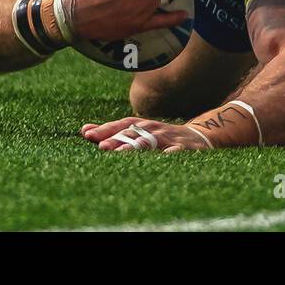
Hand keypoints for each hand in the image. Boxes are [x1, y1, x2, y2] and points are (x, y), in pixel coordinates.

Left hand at [81, 117, 211, 151]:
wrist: (199, 138)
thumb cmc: (161, 137)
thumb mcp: (137, 132)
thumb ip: (112, 132)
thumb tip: (85, 130)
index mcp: (141, 126)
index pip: (120, 125)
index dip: (105, 129)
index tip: (88, 134)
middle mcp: (153, 129)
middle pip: (132, 134)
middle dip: (117, 140)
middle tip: (102, 147)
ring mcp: (169, 139)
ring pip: (150, 142)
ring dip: (136, 147)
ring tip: (121, 154)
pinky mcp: (185, 149)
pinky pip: (176, 153)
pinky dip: (169, 155)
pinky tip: (160, 159)